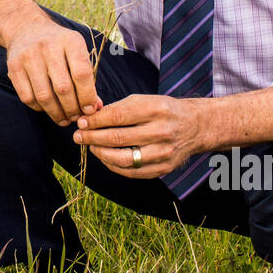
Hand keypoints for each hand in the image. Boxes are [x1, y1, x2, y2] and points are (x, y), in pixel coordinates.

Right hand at [3, 17, 101, 125]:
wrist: (27, 29)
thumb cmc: (59, 46)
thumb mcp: (76, 52)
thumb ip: (87, 79)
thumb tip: (95, 107)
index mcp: (70, 41)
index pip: (82, 74)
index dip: (87, 96)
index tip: (90, 110)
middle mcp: (49, 46)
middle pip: (63, 88)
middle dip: (72, 109)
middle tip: (76, 117)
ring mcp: (29, 56)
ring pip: (44, 97)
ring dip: (57, 114)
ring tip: (64, 119)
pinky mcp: (14, 67)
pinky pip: (28, 98)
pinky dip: (40, 109)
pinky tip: (47, 109)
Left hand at [72, 93, 210, 177]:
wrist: (195, 126)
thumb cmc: (163, 110)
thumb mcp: (144, 100)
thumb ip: (118, 108)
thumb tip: (89, 118)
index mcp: (155, 109)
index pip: (117, 116)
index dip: (95, 121)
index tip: (81, 122)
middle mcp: (161, 131)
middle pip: (117, 138)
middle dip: (92, 137)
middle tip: (78, 136)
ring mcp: (163, 152)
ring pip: (123, 159)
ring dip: (101, 154)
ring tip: (91, 147)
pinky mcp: (163, 168)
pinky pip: (132, 172)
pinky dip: (114, 166)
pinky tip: (105, 158)